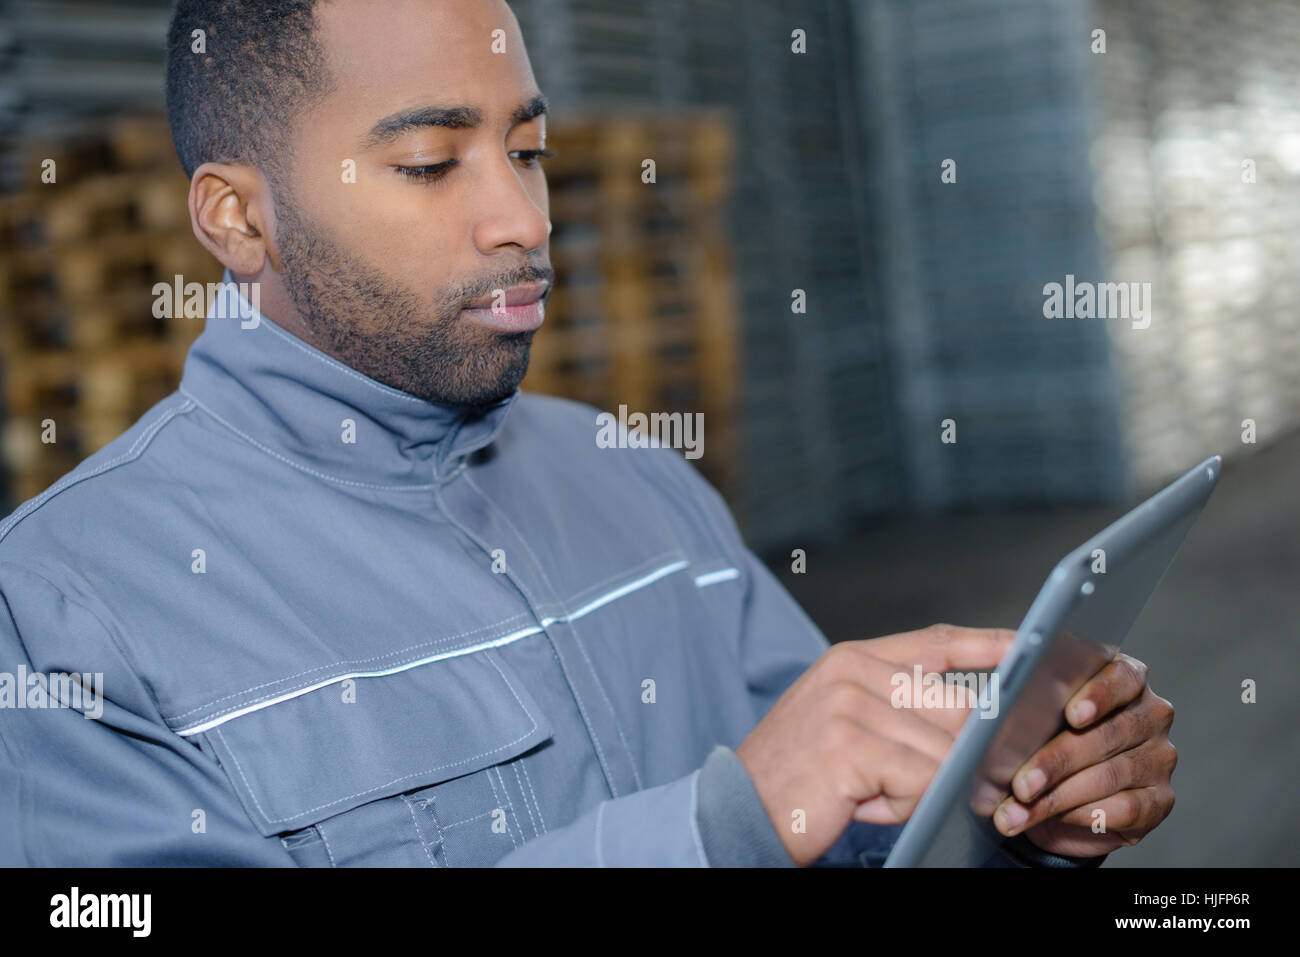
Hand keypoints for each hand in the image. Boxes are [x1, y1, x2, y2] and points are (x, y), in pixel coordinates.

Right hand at [735, 623, 1014, 865]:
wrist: (736, 809)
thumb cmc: (796, 775)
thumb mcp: (844, 723)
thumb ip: (899, 709)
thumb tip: (973, 723)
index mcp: (851, 659)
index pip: (936, 644)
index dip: (987, 646)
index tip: (1028, 647)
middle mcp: (851, 670)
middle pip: (953, 706)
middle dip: (959, 752)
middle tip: (926, 781)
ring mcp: (850, 704)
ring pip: (941, 751)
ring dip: (916, 788)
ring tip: (865, 794)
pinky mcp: (852, 744)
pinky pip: (921, 780)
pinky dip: (902, 804)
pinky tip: (860, 802)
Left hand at [992, 652, 1176, 856]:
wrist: (1063, 797)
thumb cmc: (1045, 740)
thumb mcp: (1029, 714)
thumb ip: (1017, 700)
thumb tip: (983, 702)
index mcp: (1124, 678)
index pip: (1122, 677)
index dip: (1097, 695)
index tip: (1071, 715)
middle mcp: (1150, 714)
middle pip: (1108, 733)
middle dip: (1057, 761)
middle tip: (1021, 783)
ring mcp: (1159, 757)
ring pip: (1110, 775)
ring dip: (1058, 795)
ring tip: (1020, 807)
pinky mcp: (1160, 799)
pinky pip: (1126, 808)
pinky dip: (1083, 814)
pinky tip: (1054, 816)